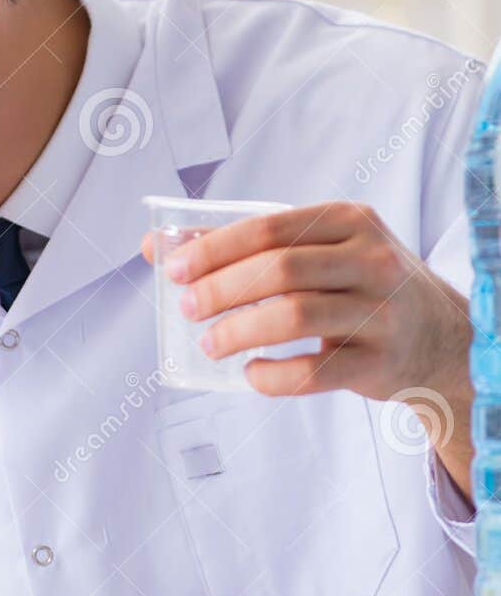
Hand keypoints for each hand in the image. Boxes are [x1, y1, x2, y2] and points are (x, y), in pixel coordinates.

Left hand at [142, 202, 472, 498]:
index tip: (175, 270)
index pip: (269, 228)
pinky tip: (252, 373)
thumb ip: (246, 247)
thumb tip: (156, 246)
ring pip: (296, 317)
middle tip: (187, 309)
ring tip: (210, 344)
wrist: (440, 336)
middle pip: (280, 269)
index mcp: (349, 219)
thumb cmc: (359, 286)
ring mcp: (381, 311)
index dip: (215, 249)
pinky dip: (274, 376)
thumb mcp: (319, 252)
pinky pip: (317, 371)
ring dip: (240, 332)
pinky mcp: (381, 362)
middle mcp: (371, 259)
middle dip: (221, 290)